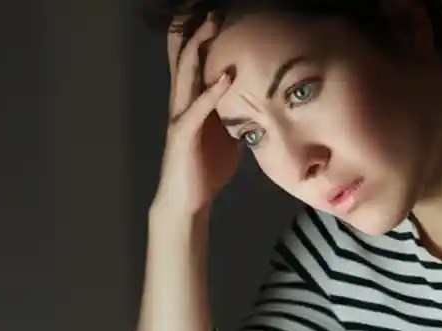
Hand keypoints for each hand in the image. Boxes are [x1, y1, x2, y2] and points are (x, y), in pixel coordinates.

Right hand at [150, 13, 241, 220]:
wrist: (187, 201)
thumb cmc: (206, 168)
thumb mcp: (227, 134)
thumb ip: (237, 114)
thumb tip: (261, 102)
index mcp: (192, 102)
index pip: (192, 62)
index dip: (199, 37)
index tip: (213, 14)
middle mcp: (181, 104)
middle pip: (185, 59)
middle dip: (196, 32)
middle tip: (211, 9)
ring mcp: (180, 117)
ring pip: (185, 75)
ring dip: (198, 50)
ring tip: (211, 27)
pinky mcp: (183, 135)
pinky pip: (197, 110)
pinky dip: (211, 93)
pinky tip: (225, 78)